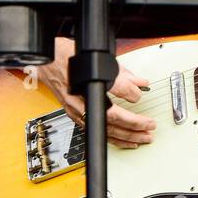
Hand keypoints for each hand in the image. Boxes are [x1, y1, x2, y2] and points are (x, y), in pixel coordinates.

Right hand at [37, 36, 156, 147]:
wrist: (47, 62)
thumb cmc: (66, 58)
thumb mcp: (97, 58)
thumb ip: (121, 73)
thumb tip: (139, 83)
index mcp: (84, 83)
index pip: (111, 90)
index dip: (130, 94)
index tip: (140, 94)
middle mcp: (79, 101)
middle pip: (110, 120)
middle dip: (133, 126)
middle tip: (150, 126)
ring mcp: (76, 111)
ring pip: (104, 130)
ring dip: (126, 137)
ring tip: (143, 137)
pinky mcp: (76, 116)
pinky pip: (97, 132)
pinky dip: (113, 138)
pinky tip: (125, 140)